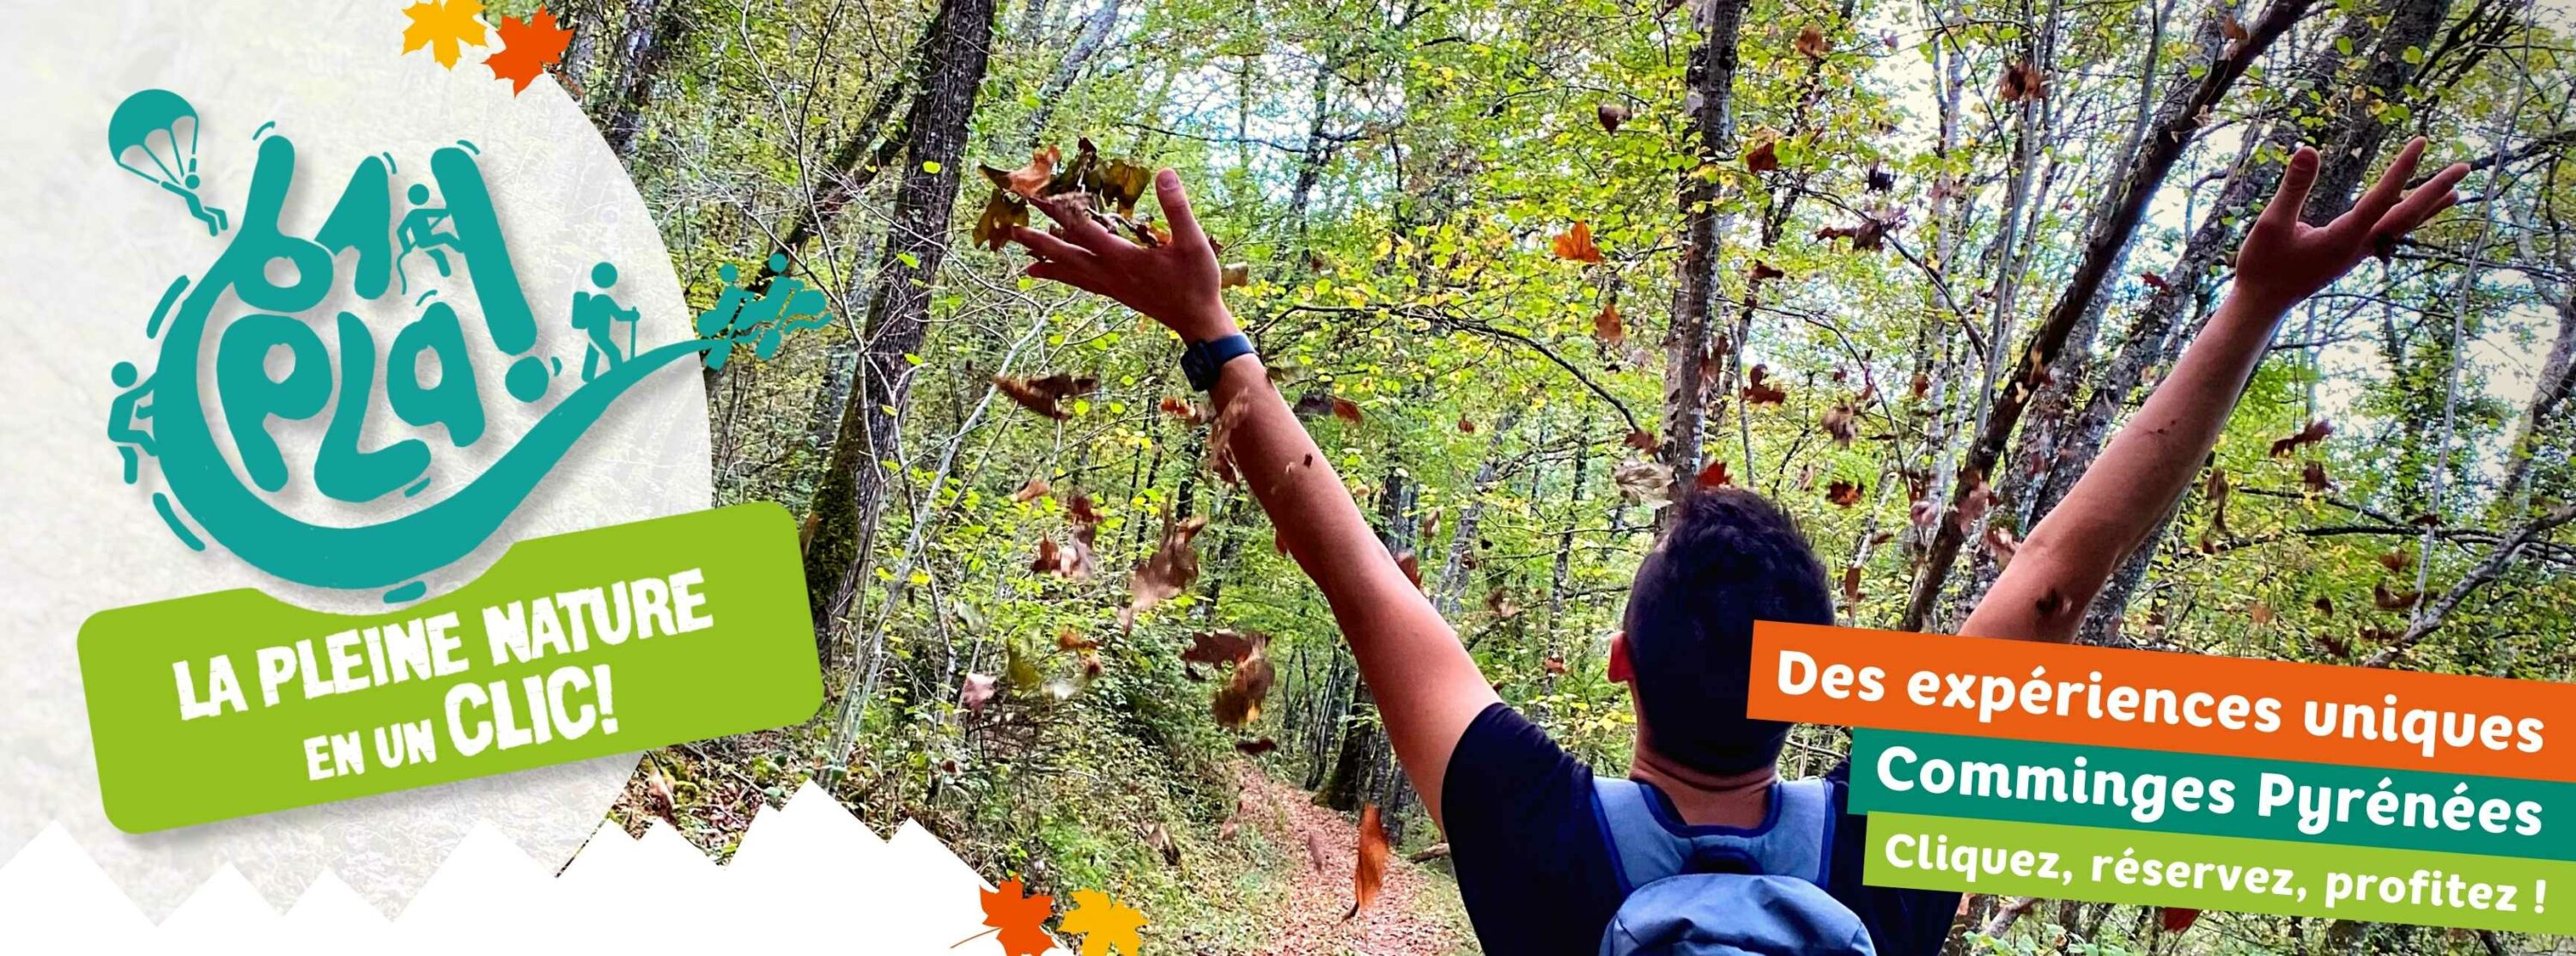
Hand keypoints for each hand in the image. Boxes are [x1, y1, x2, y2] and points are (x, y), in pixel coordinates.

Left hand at [1010, 169, 1239, 342]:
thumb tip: (1165, 174)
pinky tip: (1054, 276)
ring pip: (1070, 272)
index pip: (1084, 230)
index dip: (1060, 211)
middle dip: (1039, 241)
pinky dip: (1063, 277)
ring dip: (1045, 262)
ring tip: (1022, 260)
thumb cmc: (1197, 282)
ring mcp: (1111, 286)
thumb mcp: (1193, 242)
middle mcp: (1110, 273)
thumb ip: (1177, 208)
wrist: (1198, 321)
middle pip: (1066, 254)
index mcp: (1123, 258)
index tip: (1039, 197)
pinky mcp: (1116, 293)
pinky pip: (1081, 283)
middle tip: (1013, 230)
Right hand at [2234, 137, 2469, 311]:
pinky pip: (2388, 232)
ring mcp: (2357, 253)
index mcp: (2343, 239)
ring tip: (2456, 193)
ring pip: (2401, 226)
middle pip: (2407, 216)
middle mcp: (2359, 247)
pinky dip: (2407, 219)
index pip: (2381, 199)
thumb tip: (2308, 150)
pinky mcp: (2351, 255)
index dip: (2402, 170)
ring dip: (2429, 208)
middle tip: (2464, 167)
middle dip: (2435, 190)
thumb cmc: (2263, 265)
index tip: (2421, 143)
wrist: (2262, 303)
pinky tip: (2408, 211)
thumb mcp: (2271, 223)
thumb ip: (2293, 187)